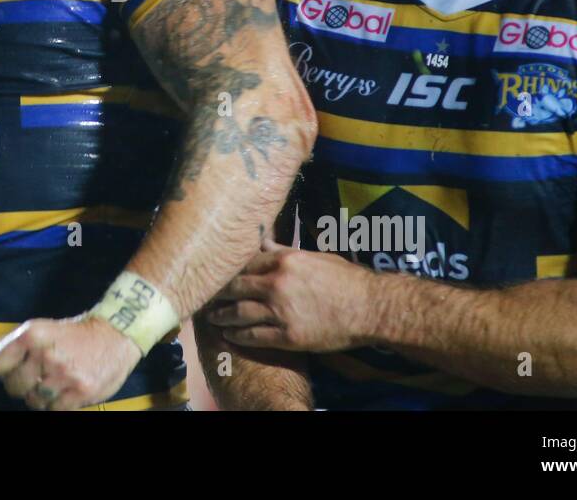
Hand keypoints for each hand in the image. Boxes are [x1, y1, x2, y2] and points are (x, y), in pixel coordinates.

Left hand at [0, 315, 141, 409]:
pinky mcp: (80, 392)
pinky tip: (62, 394)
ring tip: (49, 386)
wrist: (116, 334)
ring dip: (38, 397)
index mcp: (34, 334)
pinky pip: (54, 411)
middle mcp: (46, 354)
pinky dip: (55, 406)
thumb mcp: (42, 328)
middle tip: (29, 380)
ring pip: (34, 402)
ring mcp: (64, 375)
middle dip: (18, 386)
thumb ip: (12, 340)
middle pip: (14, 386)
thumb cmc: (74, 333)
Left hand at [207, 238, 376, 351]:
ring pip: (239, 313)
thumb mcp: (314, 257)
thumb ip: (284, 251)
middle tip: (206, 297)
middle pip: (235, 288)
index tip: (217, 275)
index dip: (227, 271)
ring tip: (212, 318)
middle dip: (218, 293)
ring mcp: (281, 311)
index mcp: (284, 261)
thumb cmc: (345, 279)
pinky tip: (230, 335)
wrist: (369, 308)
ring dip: (222, 316)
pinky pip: (254, 336)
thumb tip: (263, 241)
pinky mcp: (288, 336)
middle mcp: (277, 284)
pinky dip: (238, 336)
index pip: (244, 264)